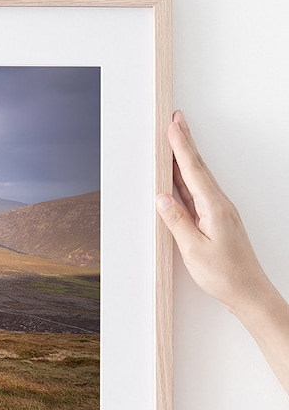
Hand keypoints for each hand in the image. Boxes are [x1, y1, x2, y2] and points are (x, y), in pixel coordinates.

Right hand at [157, 109, 269, 313]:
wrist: (247, 290)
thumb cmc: (224, 273)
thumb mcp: (194, 249)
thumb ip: (176, 220)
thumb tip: (161, 197)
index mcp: (214, 207)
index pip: (193, 171)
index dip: (181, 147)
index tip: (173, 126)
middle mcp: (219, 204)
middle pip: (198, 167)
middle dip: (185, 142)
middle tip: (176, 119)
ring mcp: (218, 211)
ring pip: (197, 178)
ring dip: (185, 158)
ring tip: (174, 141)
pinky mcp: (215, 219)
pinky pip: (197, 193)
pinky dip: (186, 179)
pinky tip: (178, 176)